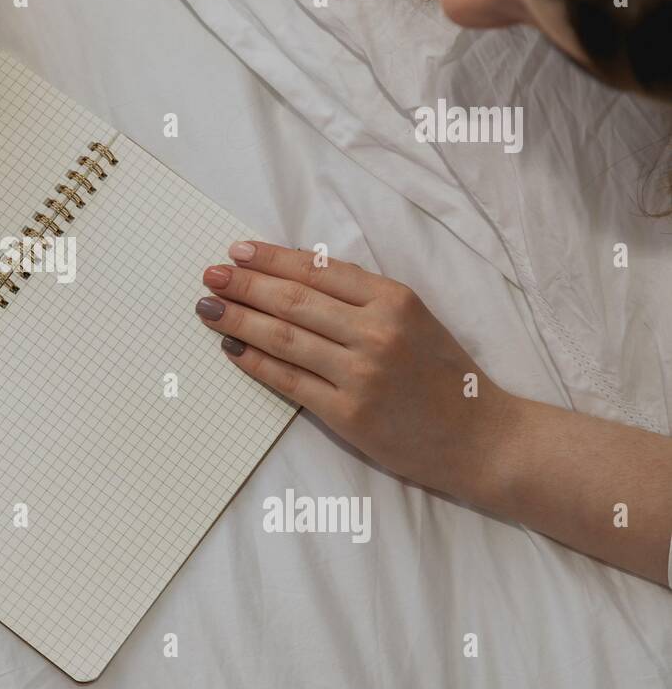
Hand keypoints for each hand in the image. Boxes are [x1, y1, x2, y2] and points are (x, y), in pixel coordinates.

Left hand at [195, 241, 519, 503]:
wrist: (479, 437)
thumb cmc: (442, 374)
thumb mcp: (414, 318)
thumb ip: (362, 296)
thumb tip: (295, 273)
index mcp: (394, 299)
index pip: (318, 269)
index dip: (272, 259)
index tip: (237, 251)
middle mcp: (377, 332)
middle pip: (293, 300)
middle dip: (244, 285)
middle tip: (209, 276)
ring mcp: (361, 374)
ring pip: (284, 337)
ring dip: (238, 320)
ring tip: (208, 308)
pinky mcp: (348, 412)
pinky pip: (288, 380)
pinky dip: (254, 362)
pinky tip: (231, 348)